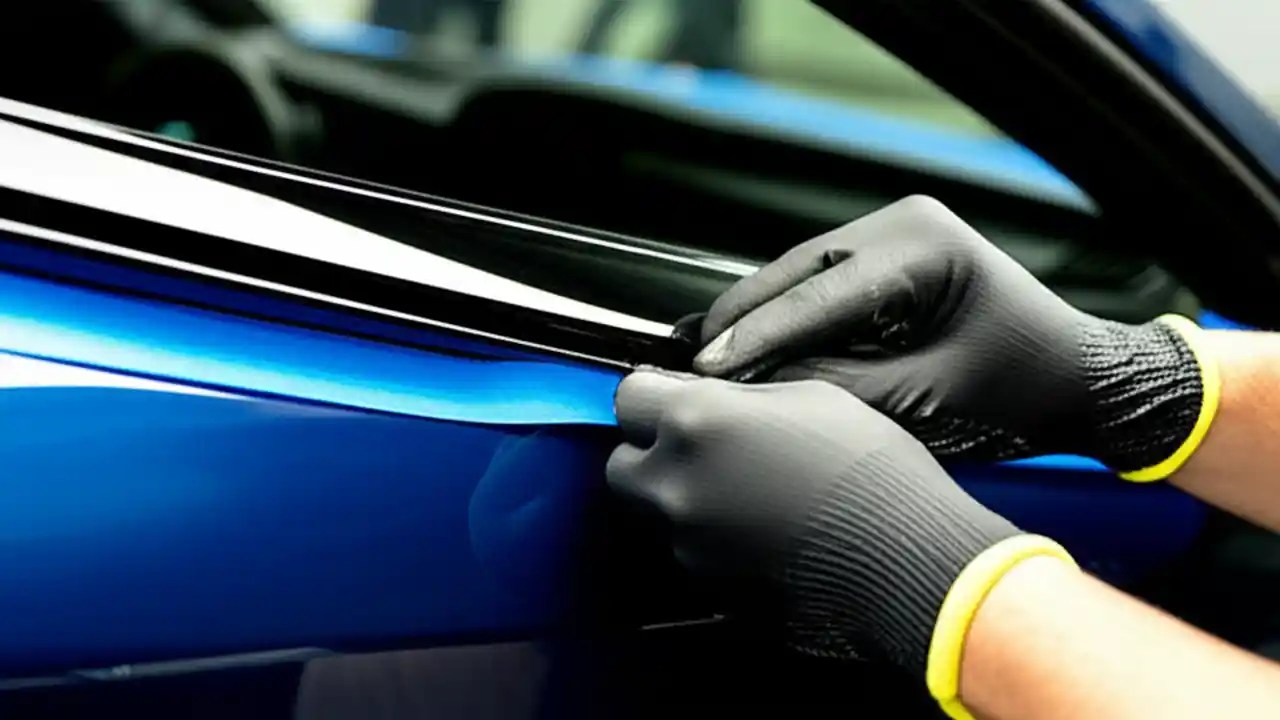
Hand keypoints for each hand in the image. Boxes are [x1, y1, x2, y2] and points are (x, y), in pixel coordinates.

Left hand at [607, 370, 1022, 674]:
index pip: (628, 397)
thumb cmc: (871, 469)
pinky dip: (712, 544)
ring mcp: (688, 545)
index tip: (674, 400)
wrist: (909, 562)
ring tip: (745, 495)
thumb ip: (738, 396)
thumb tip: (707, 397)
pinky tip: (762, 534)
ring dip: (680, 501)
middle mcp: (676, 485)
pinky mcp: (709, 591)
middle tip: (701, 449)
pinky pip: (691, 557)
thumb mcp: (809, 395)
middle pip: (622, 465)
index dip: (653, 396)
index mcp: (696, 422)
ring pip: (654, 515)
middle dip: (650, 454)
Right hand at [692, 196, 1211, 477]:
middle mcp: (903, 225)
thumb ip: (840, 389)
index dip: (756, 338)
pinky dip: (786, 321)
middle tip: (688, 362)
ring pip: (799, 279)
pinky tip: (749, 347)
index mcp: (922, 245)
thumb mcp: (929, 400)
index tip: (705, 370)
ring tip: (705, 357)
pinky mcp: (888, 260)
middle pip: (795, 274)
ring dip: (757, 319)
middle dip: (742, 321)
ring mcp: (894, 237)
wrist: (1082, 382)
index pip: (817, 297)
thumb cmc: (1023, 390)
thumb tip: (758, 387)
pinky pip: (821, 289)